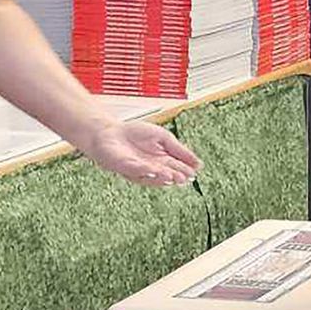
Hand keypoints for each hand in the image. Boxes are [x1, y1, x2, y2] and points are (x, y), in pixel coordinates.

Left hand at [82, 120, 201, 186]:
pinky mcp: (125, 167)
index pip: (177, 167)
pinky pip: (136, 169)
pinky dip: (145, 170)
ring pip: (152, 176)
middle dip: (174, 176)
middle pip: (166, 174)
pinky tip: (153, 170)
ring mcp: (138, 170)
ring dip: (162, 177)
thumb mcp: (163, 137)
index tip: (193, 172)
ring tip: (172, 177)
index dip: (185, 170)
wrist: (111, 131)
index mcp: (162, 161)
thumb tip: (198, 163)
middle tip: (184, 178)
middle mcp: (151, 168)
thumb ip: (180, 150)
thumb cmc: (135, 134)